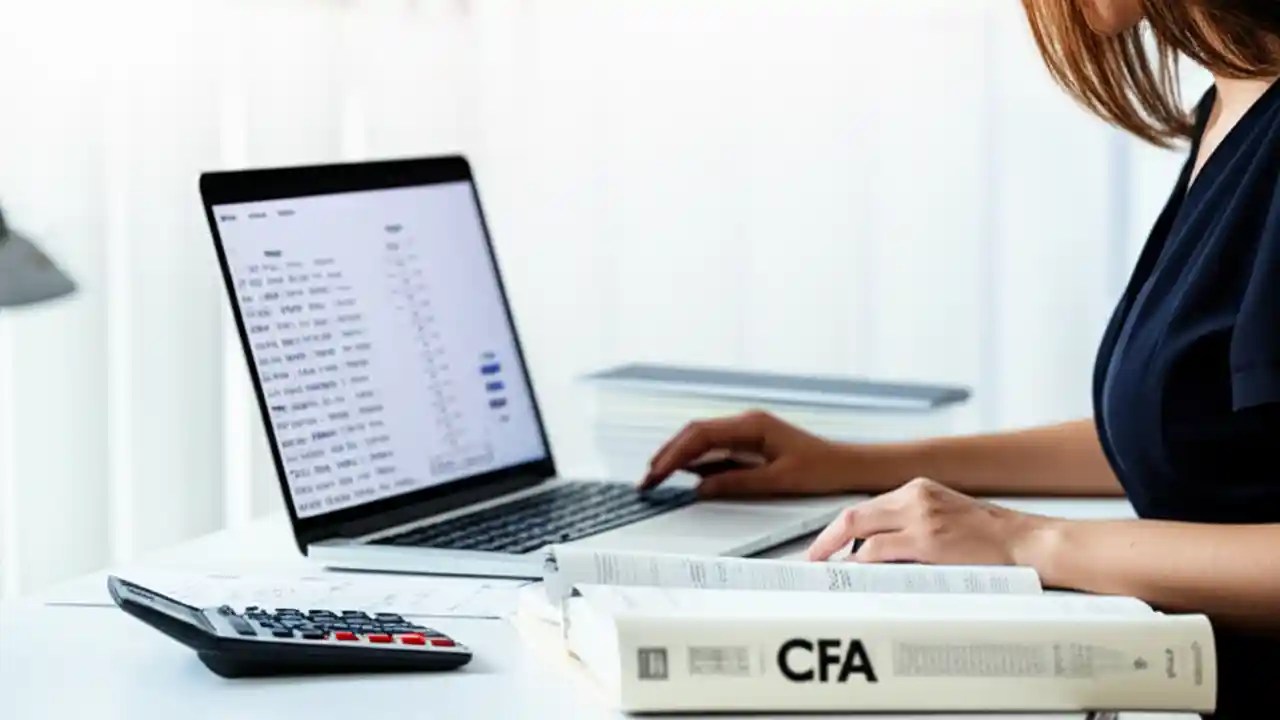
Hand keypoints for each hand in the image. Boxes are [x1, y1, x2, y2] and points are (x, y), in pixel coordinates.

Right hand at [641, 410, 853, 497]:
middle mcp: (745, 422)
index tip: (655, 474)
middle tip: (646, 481)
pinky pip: (715, 449)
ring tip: (656, 478)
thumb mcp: (778, 482)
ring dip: (677, 457)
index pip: (700, 435)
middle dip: (667, 455)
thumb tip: (699, 488)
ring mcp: (747, 431)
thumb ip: (736, 483)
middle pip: (694, 433)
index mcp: (751, 425)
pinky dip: (694, 460)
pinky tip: (681, 474)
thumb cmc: (821, 471)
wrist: (848, 466)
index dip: (673, 454)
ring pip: (701, 439)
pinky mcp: (750, 443)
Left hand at [805, 476, 1050, 565]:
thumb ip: (913, 524)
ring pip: (859, 531)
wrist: (1026, 542)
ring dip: (837, 555)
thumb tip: (878, 551)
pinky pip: (879, 551)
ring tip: (826, 574)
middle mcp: (914, 496)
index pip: (865, 508)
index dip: (839, 529)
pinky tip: (851, 575)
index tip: (824, 547)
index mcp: (917, 490)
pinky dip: (859, 563)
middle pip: (853, 515)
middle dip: (825, 540)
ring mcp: (919, 516)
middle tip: (811, 561)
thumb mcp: (946, 517)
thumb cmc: (992, 537)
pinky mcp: (927, 539)